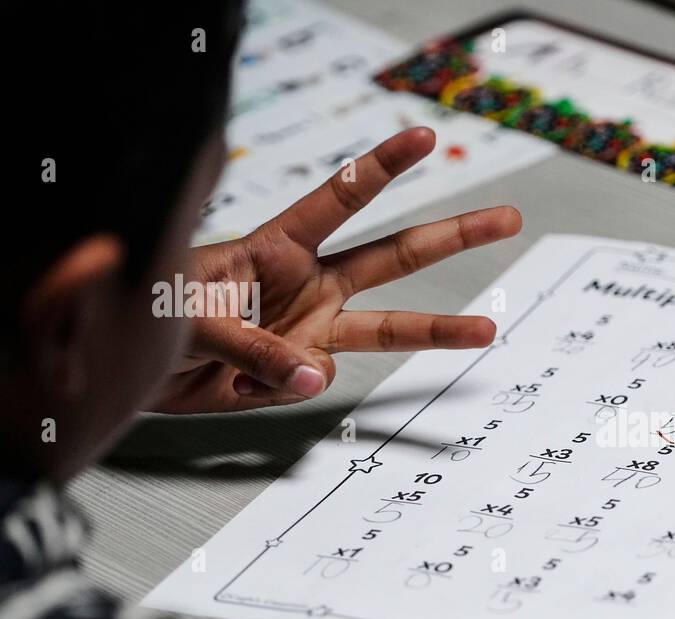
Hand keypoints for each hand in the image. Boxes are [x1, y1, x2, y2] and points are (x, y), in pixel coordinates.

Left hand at [151, 128, 521, 412]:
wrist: (134, 366)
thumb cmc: (154, 317)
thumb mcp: (189, 320)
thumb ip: (253, 347)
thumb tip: (316, 377)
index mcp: (278, 248)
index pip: (339, 201)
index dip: (383, 168)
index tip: (423, 138)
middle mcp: (309, 286)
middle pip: (394, 257)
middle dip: (453, 236)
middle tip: (505, 219)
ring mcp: (311, 331)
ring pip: (388, 328)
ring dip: (440, 330)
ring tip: (485, 330)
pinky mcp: (301, 373)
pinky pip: (308, 385)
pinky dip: (271, 390)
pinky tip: (232, 383)